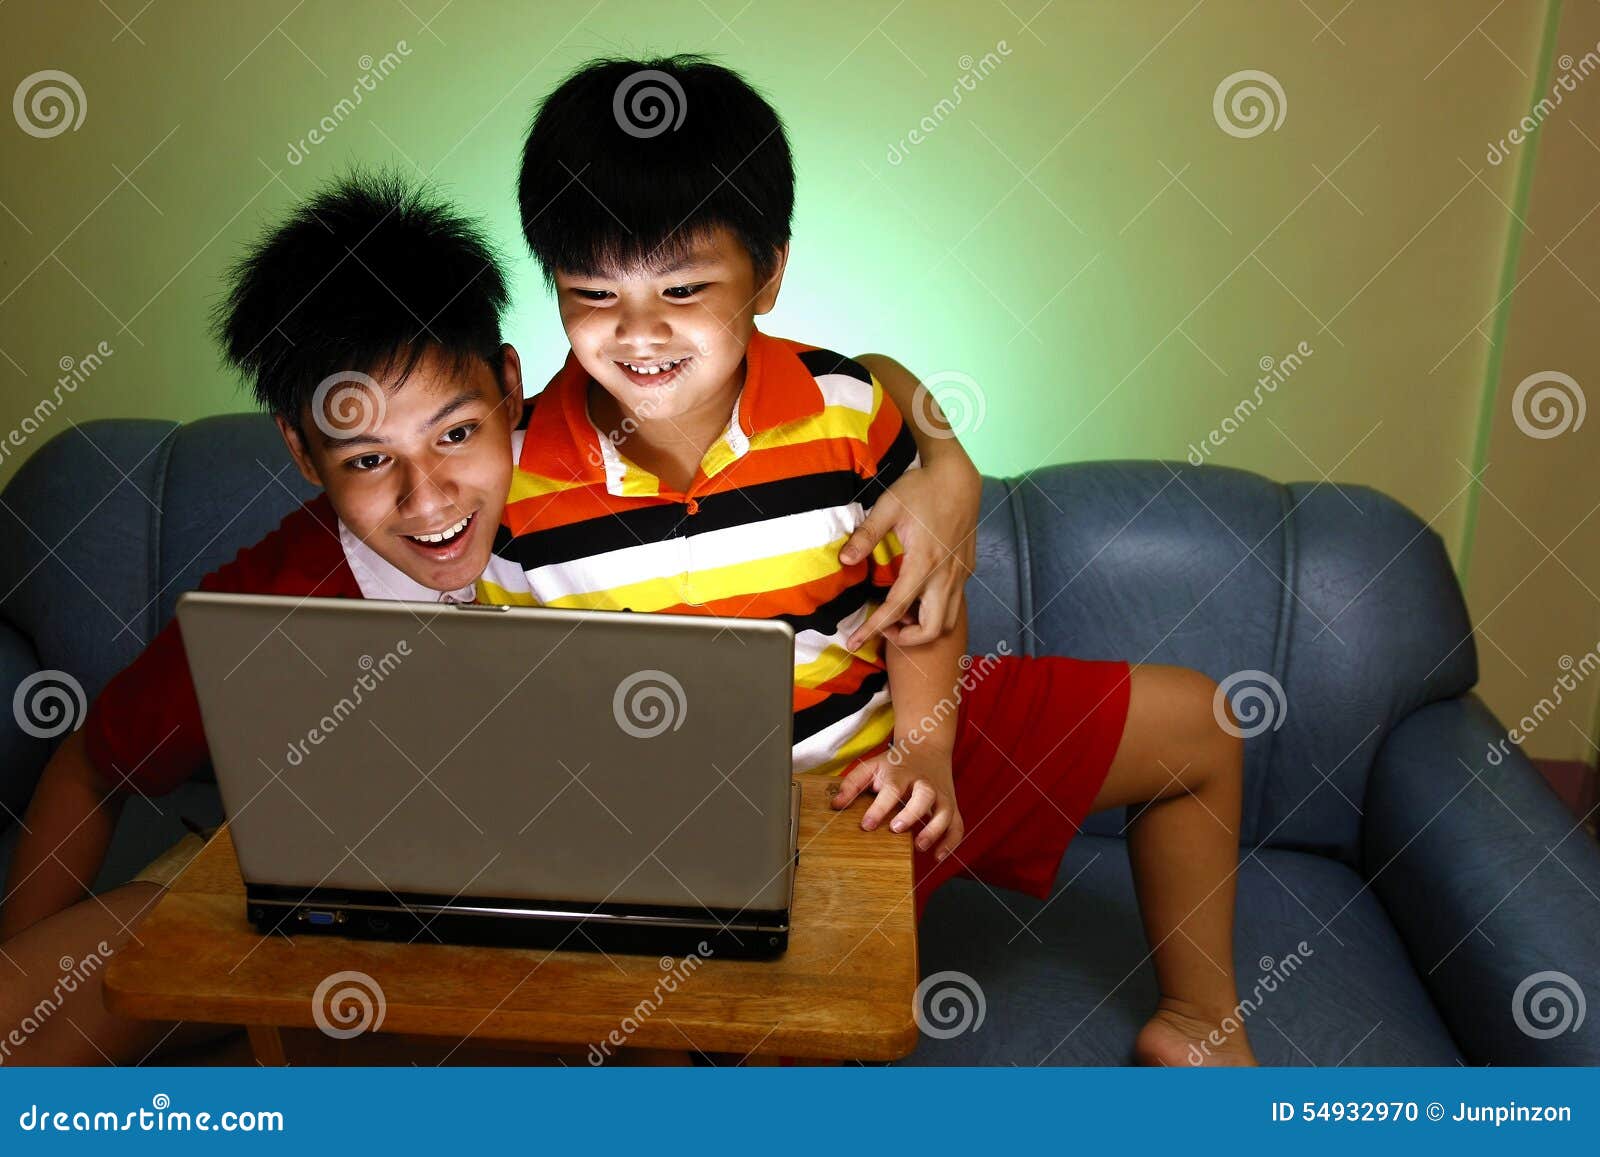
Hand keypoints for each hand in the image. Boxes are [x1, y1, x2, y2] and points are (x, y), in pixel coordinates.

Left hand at [829, 743, 964, 860]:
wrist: (926, 747)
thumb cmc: (895, 763)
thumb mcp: (872, 766)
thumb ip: (852, 784)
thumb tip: (836, 805)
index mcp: (901, 773)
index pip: (891, 789)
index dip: (879, 808)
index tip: (866, 825)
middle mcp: (924, 783)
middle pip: (924, 795)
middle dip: (912, 813)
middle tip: (896, 828)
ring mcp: (940, 794)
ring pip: (945, 811)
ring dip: (935, 829)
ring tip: (920, 846)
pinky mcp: (951, 805)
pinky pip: (957, 824)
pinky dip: (951, 841)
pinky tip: (937, 856)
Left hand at [840, 462, 978, 650]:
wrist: (958, 476)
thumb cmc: (922, 488)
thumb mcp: (888, 507)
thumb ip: (866, 536)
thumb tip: (845, 560)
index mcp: (924, 562)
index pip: (896, 608)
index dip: (872, 629)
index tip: (854, 643)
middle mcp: (946, 574)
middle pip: (931, 629)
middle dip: (906, 638)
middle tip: (885, 627)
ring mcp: (960, 573)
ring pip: (948, 621)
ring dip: (924, 627)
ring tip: (901, 614)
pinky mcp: (967, 568)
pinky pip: (954, 603)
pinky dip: (935, 611)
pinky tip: (918, 596)